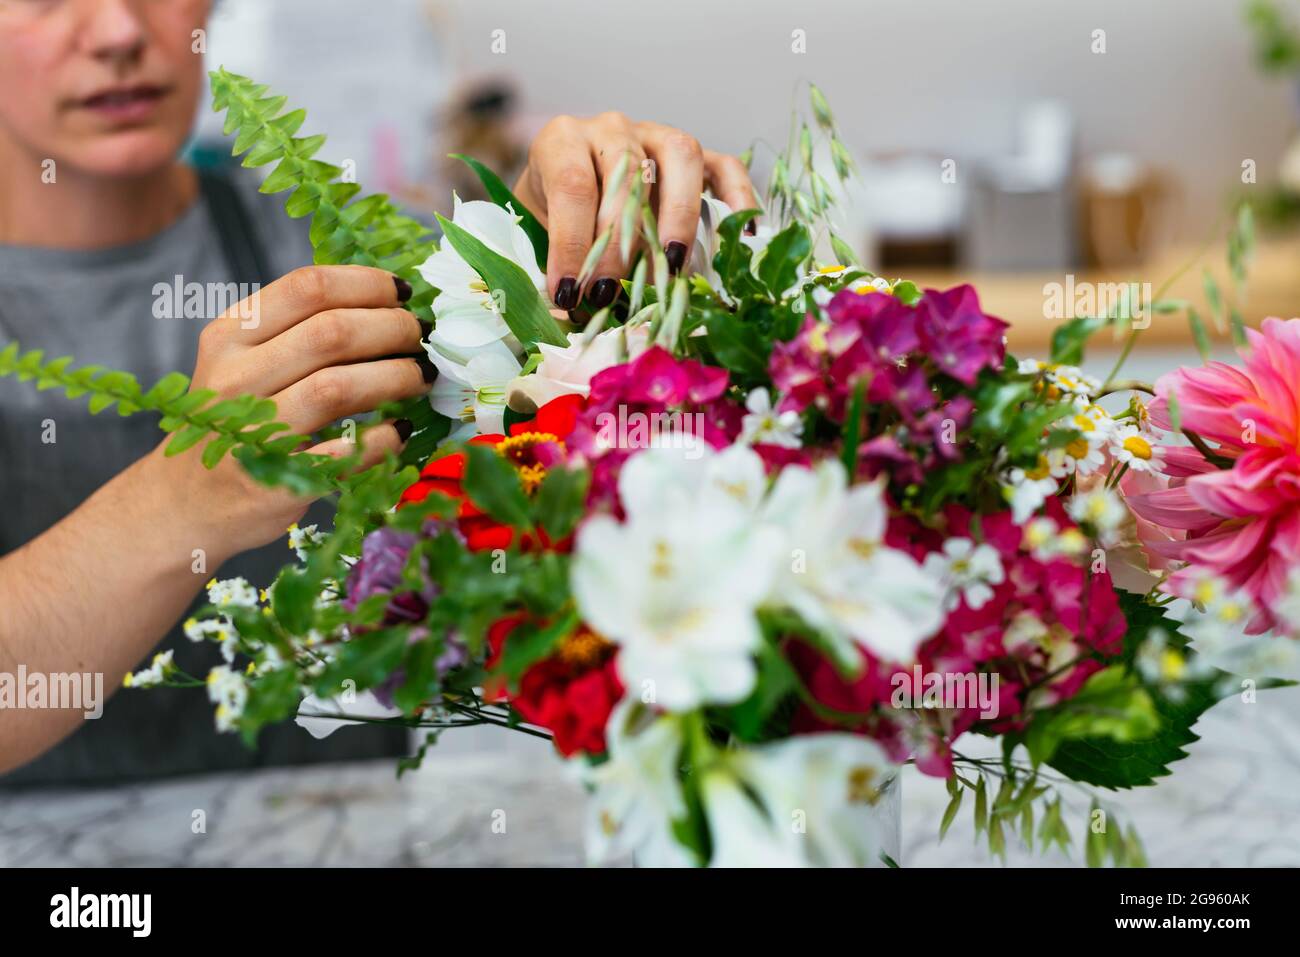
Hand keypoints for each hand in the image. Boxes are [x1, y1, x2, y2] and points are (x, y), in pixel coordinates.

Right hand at [143, 265, 430, 560]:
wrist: (186, 500)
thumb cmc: (234, 419)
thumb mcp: (246, 361)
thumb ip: (300, 330)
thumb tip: (390, 302)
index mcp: (230, 335)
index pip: (307, 288)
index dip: (367, 284)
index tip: (405, 292)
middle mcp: (235, 378)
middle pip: (332, 333)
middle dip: (394, 329)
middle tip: (422, 338)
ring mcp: (251, 431)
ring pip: (338, 387)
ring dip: (396, 377)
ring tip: (422, 377)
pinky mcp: (275, 481)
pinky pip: (345, 452)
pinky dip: (384, 439)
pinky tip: (401, 430)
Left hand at [513, 112, 757, 311]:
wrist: (566, 187)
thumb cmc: (552, 214)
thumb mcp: (537, 231)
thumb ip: (553, 263)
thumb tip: (573, 311)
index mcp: (562, 142)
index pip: (572, 185)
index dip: (573, 241)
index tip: (571, 291)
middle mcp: (611, 129)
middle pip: (628, 171)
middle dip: (620, 239)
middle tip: (613, 291)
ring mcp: (656, 135)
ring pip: (681, 155)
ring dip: (679, 215)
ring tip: (671, 266)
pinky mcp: (695, 155)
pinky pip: (726, 166)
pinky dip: (739, 198)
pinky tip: (743, 236)